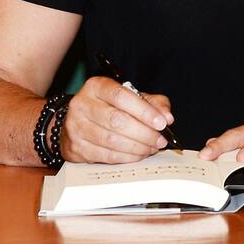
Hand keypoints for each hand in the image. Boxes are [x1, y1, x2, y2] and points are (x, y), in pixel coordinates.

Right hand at [58, 76, 173, 163]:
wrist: (80, 122)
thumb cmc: (110, 107)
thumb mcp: (131, 98)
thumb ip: (153, 103)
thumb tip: (166, 117)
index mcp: (96, 86)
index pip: (121, 96)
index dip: (144, 111)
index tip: (161, 122)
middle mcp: (82, 104)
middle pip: (116, 120)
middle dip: (144, 133)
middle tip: (160, 139)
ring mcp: (76, 127)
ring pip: (112, 140)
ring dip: (137, 147)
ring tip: (152, 147)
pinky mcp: (77, 148)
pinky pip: (106, 156)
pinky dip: (127, 157)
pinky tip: (138, 154)